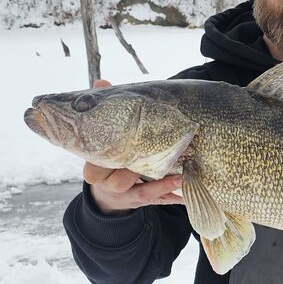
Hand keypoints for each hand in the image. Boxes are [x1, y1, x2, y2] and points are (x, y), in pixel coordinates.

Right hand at [84, 79, 183, 214]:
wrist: (106, 195)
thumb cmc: (107, 159)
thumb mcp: (102, 141)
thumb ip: (103, 114)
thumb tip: (101, 83)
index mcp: (97, 167)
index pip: (95, 166)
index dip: (102, 162)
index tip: (115, 152)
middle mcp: (111, 183)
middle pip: (119, 181)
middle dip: (133, 173)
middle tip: (152, 162)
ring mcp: (128, 195)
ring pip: (143, 192)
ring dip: (161, 185)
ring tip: (180, 177)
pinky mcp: (143, 201)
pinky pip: (159, 201)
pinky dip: (172, 197)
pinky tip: (186, 195)